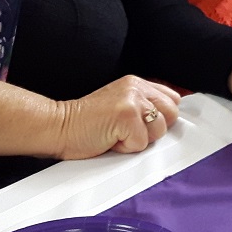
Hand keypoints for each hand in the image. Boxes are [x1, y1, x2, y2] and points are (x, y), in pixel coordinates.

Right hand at [54, 75, 180, 159]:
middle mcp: (137, 87)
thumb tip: (168, 119)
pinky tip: (109, 139)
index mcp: (137, 83)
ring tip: (116, 134)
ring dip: (138, 140)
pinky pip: (141, 144)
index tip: (145, 126)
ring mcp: (133, 100)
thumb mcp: (120, 106)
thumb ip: (143, 106)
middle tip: (126, 131)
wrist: (59, 127)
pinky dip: (125, 148)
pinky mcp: (127, 116)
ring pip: (159, 130)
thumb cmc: (87, 123)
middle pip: (172, 114)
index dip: (162, 118)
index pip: (172, 99)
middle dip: (153, 130)